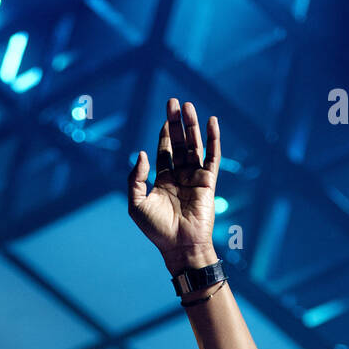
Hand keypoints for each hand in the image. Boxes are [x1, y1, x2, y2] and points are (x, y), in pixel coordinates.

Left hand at [127, 98, 220, 273]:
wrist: (180, 246)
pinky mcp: (208, 182)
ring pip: (194, 146)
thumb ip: (136, 179)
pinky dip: (213, 139)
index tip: (165, 118)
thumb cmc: (157, 230)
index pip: (164, 152)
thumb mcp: (137, 204)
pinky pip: (212, 156)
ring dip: (192, 126)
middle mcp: (179, 177)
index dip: (164, 135)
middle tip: (173, 102)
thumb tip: (142, 153)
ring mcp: (194, 178)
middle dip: (176, 123)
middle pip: (179, 144)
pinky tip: (211, 121)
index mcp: (163, 181)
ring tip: (188, 106)